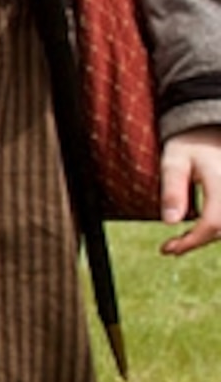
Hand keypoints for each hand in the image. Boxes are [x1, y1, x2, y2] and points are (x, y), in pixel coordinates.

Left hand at [159, 127, 220, 256]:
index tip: (168, 249)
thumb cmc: (189, 145)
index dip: (192, 240)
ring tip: (180, 242)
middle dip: (196, 242)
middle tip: (170, 249)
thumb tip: (170, 222)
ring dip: (206, 237)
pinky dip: (214, 228)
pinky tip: (195, 232)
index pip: (212, 221)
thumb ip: (172, 190)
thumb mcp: (174, 162)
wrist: (211, 133)